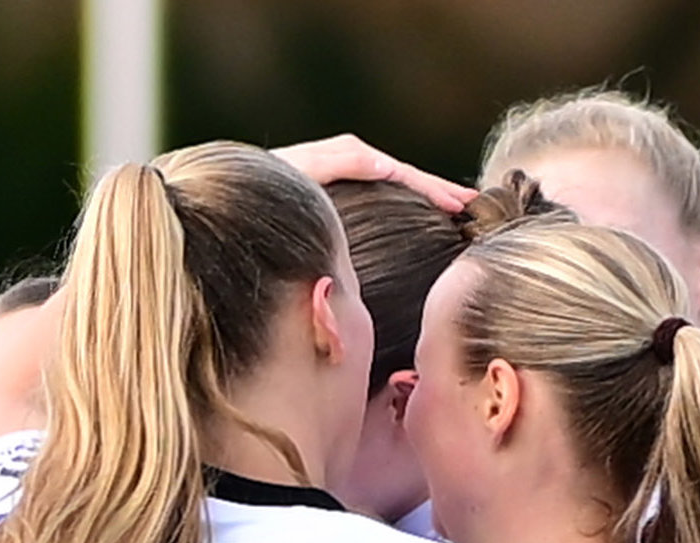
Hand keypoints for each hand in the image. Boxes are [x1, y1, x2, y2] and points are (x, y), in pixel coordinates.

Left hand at [271, 135, 471, 212]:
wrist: (229, 208)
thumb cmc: (258, 191)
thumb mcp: (298, 170)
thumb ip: (339, 161)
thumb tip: (387, 165)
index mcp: (343, 161)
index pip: (397, 171)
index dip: (429, 186)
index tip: (459, 201)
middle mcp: (343, 172)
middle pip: (400, 178)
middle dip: (435, 190)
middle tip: (471, 205)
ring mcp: (338, 193)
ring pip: (390, 192)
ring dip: (422, 199)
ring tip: (454, 211)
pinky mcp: (330, 212)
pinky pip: (375, 206)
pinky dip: (399, 210)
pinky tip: (413, 225)